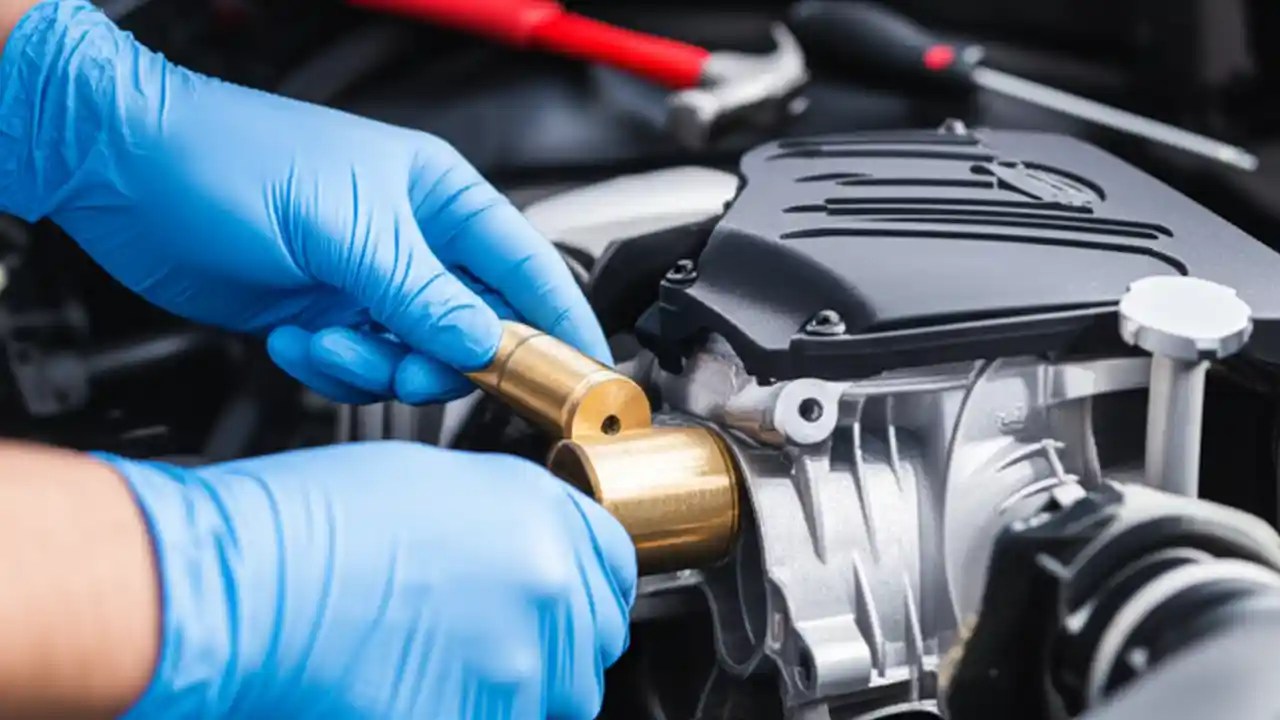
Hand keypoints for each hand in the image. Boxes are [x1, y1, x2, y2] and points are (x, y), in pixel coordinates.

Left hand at [0, 0, 609, 403]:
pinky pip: (359, 369)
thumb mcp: (344, 228)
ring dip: (375, 366)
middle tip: (412, 363)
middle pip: (474, 329)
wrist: (124, 171)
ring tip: (329, 340)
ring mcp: (368, 283)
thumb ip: (420, 294)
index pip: (527, 267)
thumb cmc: (231, 157)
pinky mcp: (325, 316)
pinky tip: (296, 337)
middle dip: (446, 360)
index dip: (562, 321)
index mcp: (439, 200)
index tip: (588, 372)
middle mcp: (412, 244)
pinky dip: (331, 368)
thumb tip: (481, 342)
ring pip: (415, 358)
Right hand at [103, 442, 636, 718]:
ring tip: (445, 668)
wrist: (245, 580)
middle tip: (491, 640)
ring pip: (555, 700)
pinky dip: (475, 710)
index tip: (566, 598)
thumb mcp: (436, 485)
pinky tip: (416, 689)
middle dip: (556, 644)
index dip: (585, 583)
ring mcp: (516, 671)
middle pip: (594, 642)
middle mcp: (547, 595)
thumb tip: (527, 552)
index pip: (615, 566)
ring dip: (518, 691)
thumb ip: (509, 522)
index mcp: (544, 523)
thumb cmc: (312, 522)